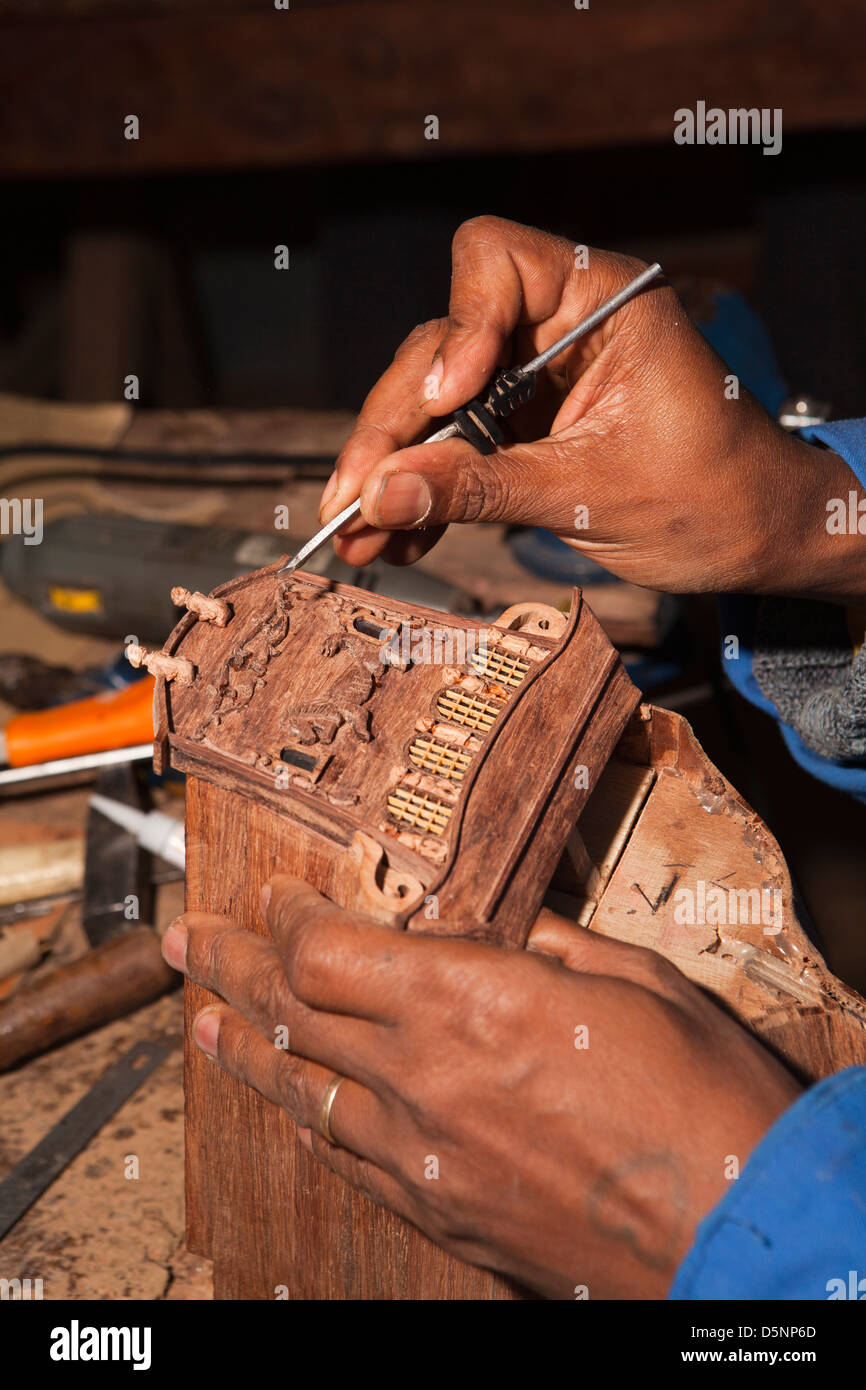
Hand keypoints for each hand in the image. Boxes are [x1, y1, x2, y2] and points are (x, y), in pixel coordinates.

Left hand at [163, 878, 799, 1299]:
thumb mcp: (638, 982)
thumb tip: (501, 922)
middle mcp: (425, 1078)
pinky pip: (347, 1156)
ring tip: (201, 1019)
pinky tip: (287, 1105)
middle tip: (183, 940)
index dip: (286, 919)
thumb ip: (551, 944)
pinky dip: (306, 1120)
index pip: (330, 951)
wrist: (735, 1239)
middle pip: (293, 1012)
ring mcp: (423, 1155)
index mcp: (471, 1003)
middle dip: (231, 965)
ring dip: (243, 1047)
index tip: (269, 896)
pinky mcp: (438, 1212)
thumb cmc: (703, 1103)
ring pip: (301, 1090)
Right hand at [319, 215, 861, 602]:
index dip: (459, 325)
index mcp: (598, 301)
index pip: (494, 259)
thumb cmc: (711, 495)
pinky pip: (451, 450)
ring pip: (430, 405)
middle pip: (439, 348)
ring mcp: (530, 379)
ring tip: (355, 538)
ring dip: (391, 471)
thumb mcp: (592, 492)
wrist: (751, 538)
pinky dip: (423, 494)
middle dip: (393, 429)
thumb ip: (483, 488)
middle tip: (351, 499)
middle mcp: (554, 327)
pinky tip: (394, 540)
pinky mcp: (518, 429)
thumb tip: (379, 494)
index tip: (449, 401)